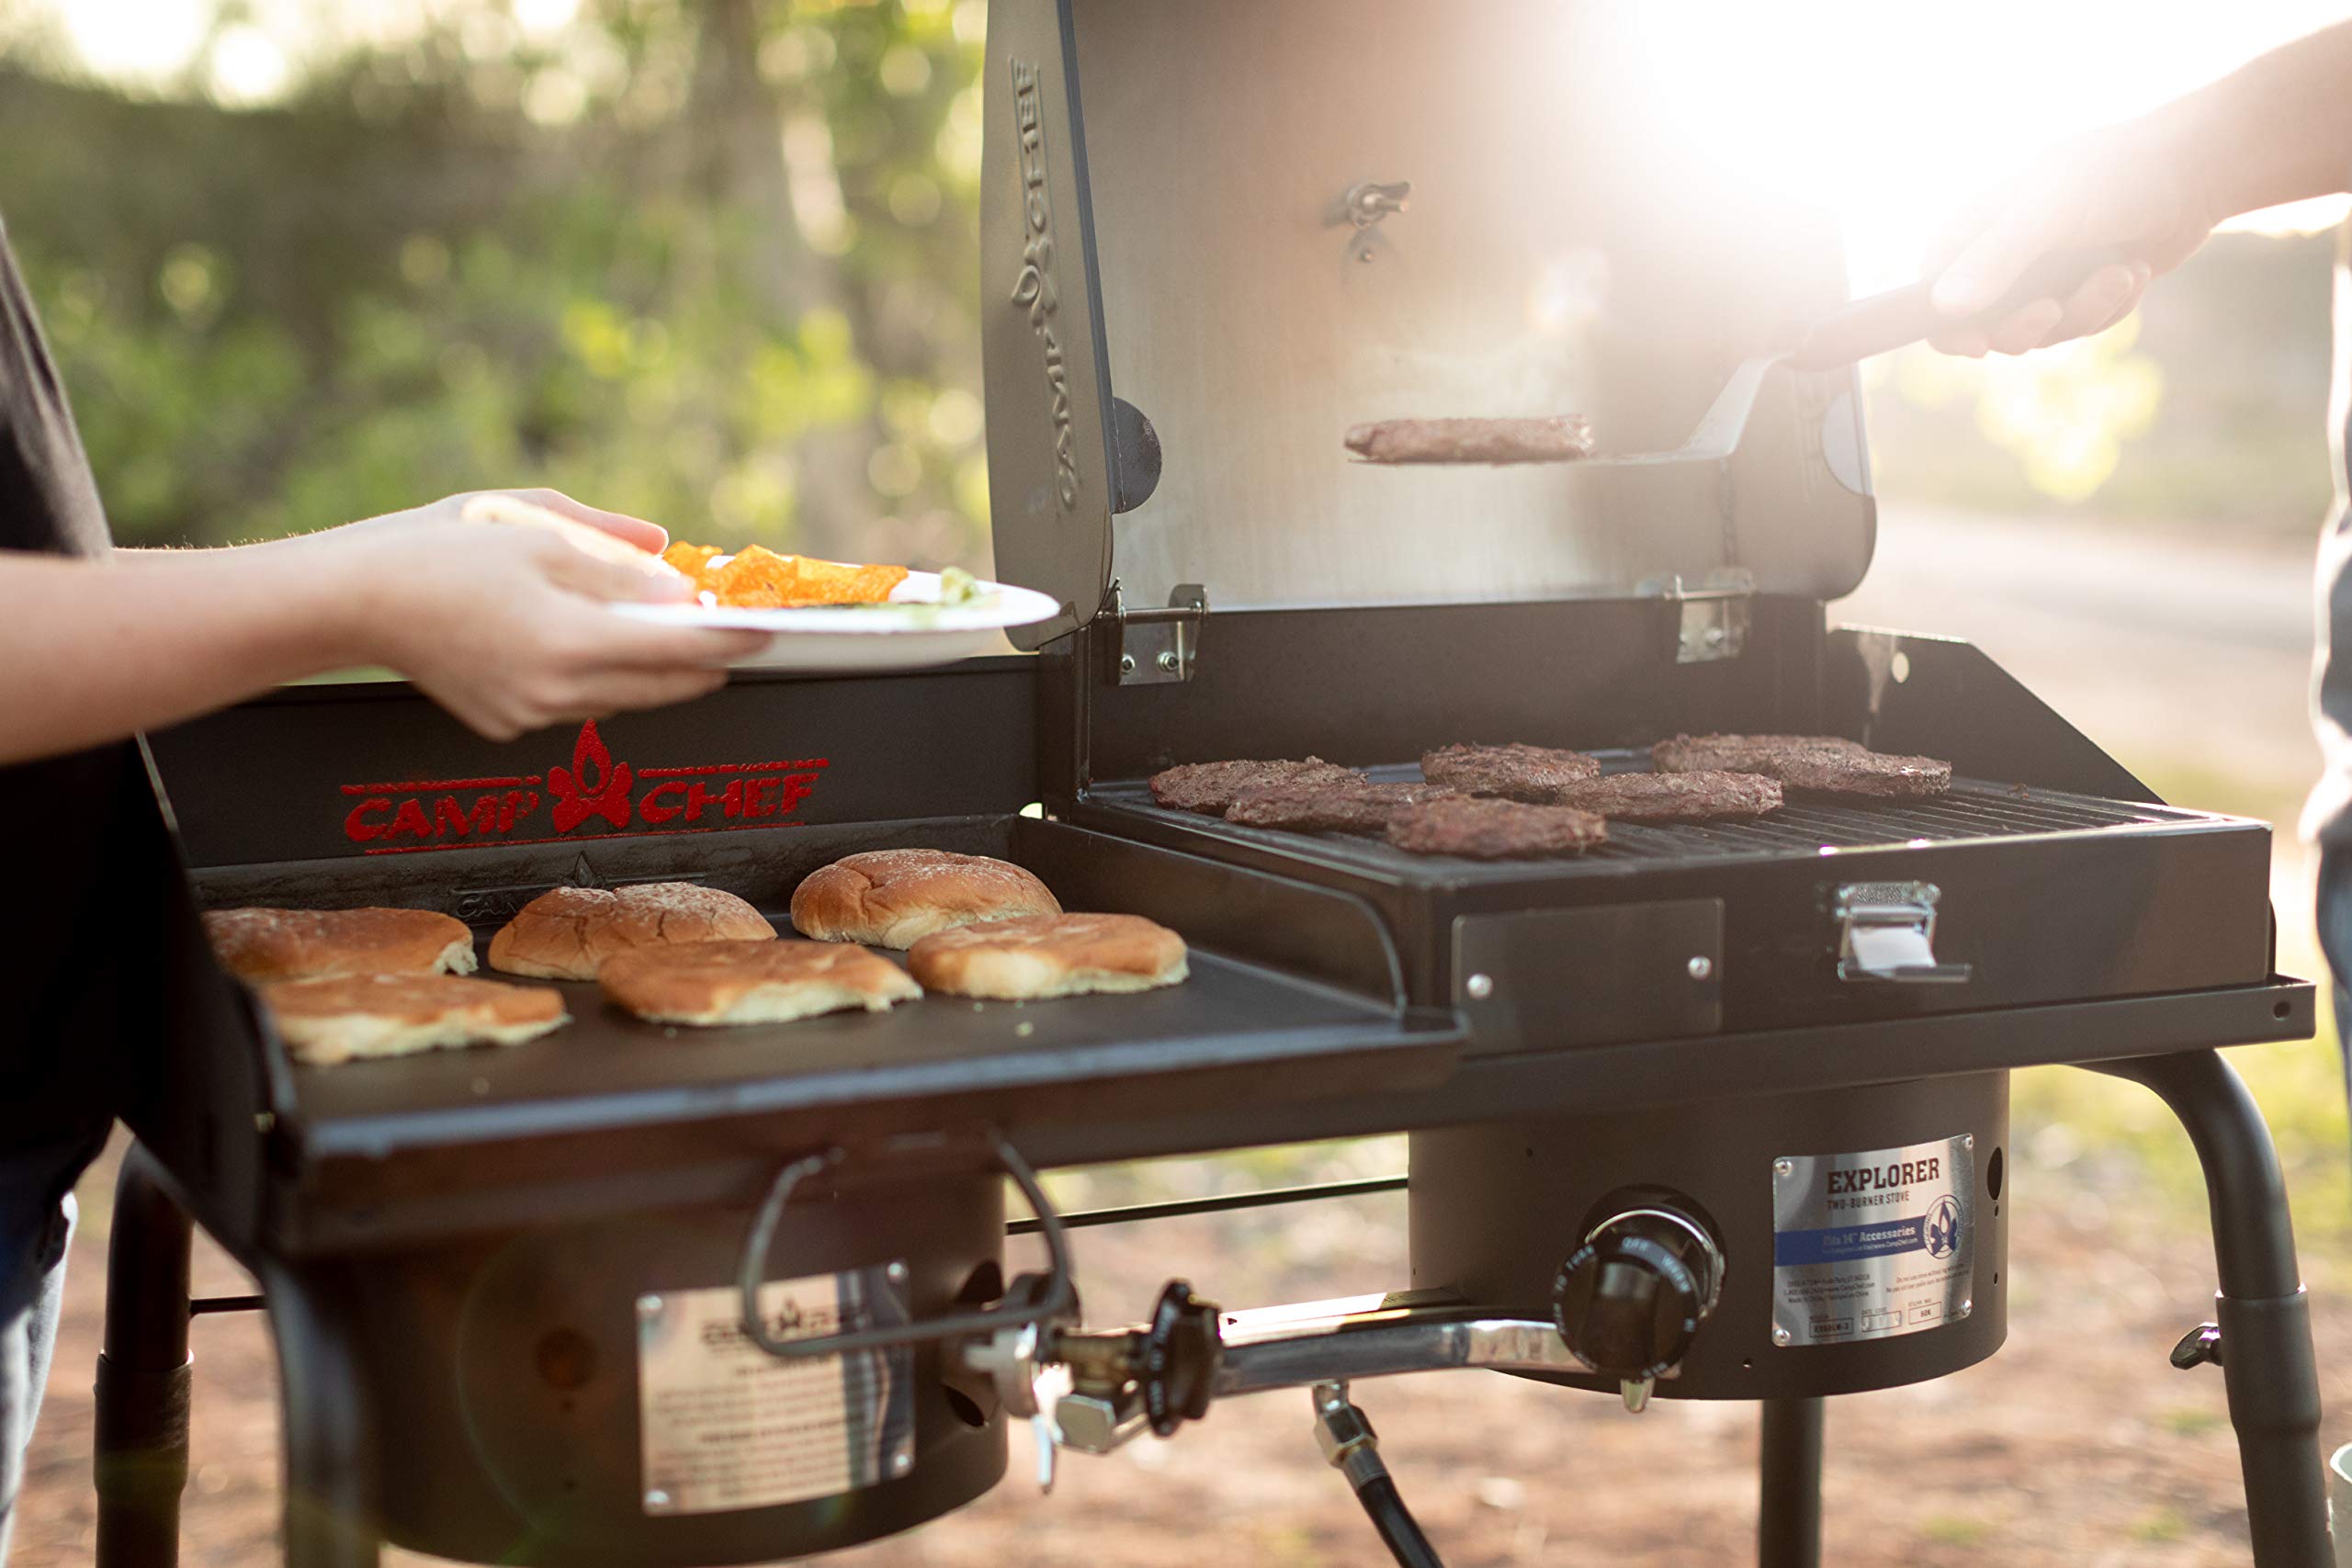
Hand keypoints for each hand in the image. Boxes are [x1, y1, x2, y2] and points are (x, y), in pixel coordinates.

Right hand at [317, 492, 766, 740]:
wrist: (353, 598)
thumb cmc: (440, 547)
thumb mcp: (536, 527)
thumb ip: (614, 550)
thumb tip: (675, 568)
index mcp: (567, 640)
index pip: (676, 649)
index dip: (730, 641)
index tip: (772, 632)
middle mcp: (553, 691)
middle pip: (659, 687)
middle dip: (704, 662)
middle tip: (743, 637)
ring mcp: (528, 715)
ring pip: (623, 699)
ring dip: (658, 672)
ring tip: (691, 641)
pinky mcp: (507, 723)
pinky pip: (580, 703)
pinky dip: (606, 679)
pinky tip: (614, 649)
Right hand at [1923, 114, 2219, 357]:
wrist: (2203, 166)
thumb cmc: (2120, 172)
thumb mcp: (2052, 212)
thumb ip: (1997, 258)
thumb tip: (1944, 308)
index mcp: (1980, 224)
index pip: (1932, 286)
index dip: (1944, 324)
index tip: (1975, 345)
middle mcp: (2006, 251)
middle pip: (1983, 323)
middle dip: (2025, 324)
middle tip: (2053, 310)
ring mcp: (2046, 272)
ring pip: (2039, 330)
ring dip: (2083, 310)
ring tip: (2122, 272)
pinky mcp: (2084, 286)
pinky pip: (2080, 324)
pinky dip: (2110, 306)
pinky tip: (2137, 270)